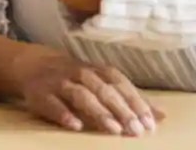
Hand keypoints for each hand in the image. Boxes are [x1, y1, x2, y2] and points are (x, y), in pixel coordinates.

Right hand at [14, 53, 163, 135]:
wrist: (33, 65)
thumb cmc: (77, 78)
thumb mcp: (104, 83)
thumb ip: (130, 99)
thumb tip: (162, 116)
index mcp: (97, 71)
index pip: (120, 84)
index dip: (135, 102)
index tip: (149, 123)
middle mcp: (79, 73)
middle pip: (103, 90)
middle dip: (121, 110)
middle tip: (136, 131)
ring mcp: (59, 82)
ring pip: (80, 95)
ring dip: (98, 112)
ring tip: (114, 130)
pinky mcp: (40, 93)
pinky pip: (52, 103)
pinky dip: (64, 114)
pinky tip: (76, 126)